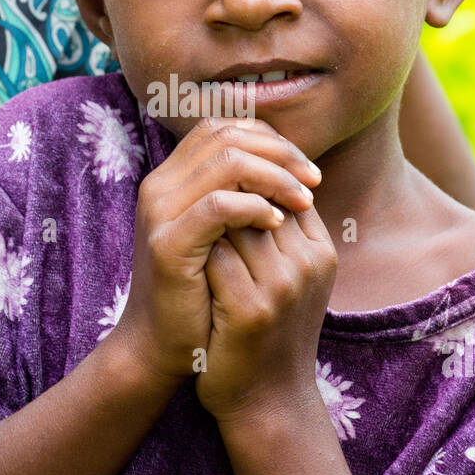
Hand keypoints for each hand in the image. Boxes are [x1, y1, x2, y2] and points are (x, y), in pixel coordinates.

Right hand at [110, 117, 322, 395]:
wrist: (162, 346)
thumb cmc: (201, 294)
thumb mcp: (225, 236)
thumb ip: (243, 198)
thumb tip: (294, 166)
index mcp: (172, 178)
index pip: (225, 129)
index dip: (271, 140)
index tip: (306, 168)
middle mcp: (160, 186)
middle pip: (228, 137)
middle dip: (281, 154)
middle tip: (314, 182)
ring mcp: (160, 212)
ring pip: (227, 163)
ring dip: (275, 178)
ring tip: (304, 202)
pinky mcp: (167, 244)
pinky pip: (219, 206)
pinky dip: (255, 209)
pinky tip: (278, 225)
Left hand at [196, 204, 337, 424]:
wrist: (266, 400)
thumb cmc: (273, 333)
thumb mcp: (293, 279)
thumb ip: (284, 233)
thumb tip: (257, 178)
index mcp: (322, 253)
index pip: (284, 189)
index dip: (249, 185)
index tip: (219, 193)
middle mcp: (307, 266)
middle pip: (261, 198)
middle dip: (227, 196)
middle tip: (197, 207)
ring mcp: (281, 288)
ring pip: (236, 222)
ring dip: (209, 220)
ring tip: (190, 229)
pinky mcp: (250, 310)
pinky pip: (216, 257)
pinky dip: (196, 252)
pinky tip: (185, 259)